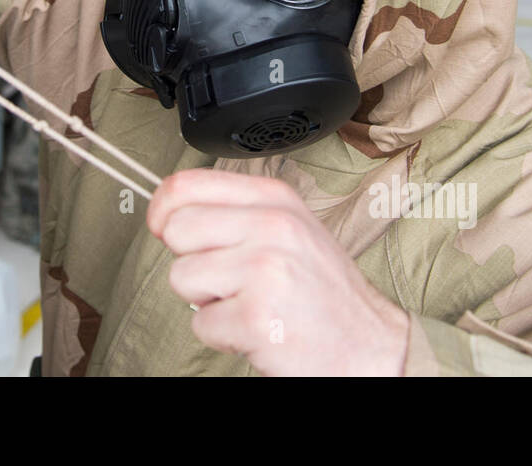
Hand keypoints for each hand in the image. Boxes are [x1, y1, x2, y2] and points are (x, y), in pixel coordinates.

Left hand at [147, 168, 409, 375]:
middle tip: (228, 279)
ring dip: (207, 302)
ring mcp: (265, 270)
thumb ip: (234, 213)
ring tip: (249, 303)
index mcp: (276, 199)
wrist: (370, 346)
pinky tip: (258, 329)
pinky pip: (200, 324)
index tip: (164, 227)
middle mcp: (272, 226)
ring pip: (182, 278)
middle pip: (176, 230)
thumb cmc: (322, 291)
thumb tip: (166, 213)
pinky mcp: (258, 317)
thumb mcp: (288, 229)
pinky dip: (223, 336)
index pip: (185, 184)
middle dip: (191, 261)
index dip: (162, 210)